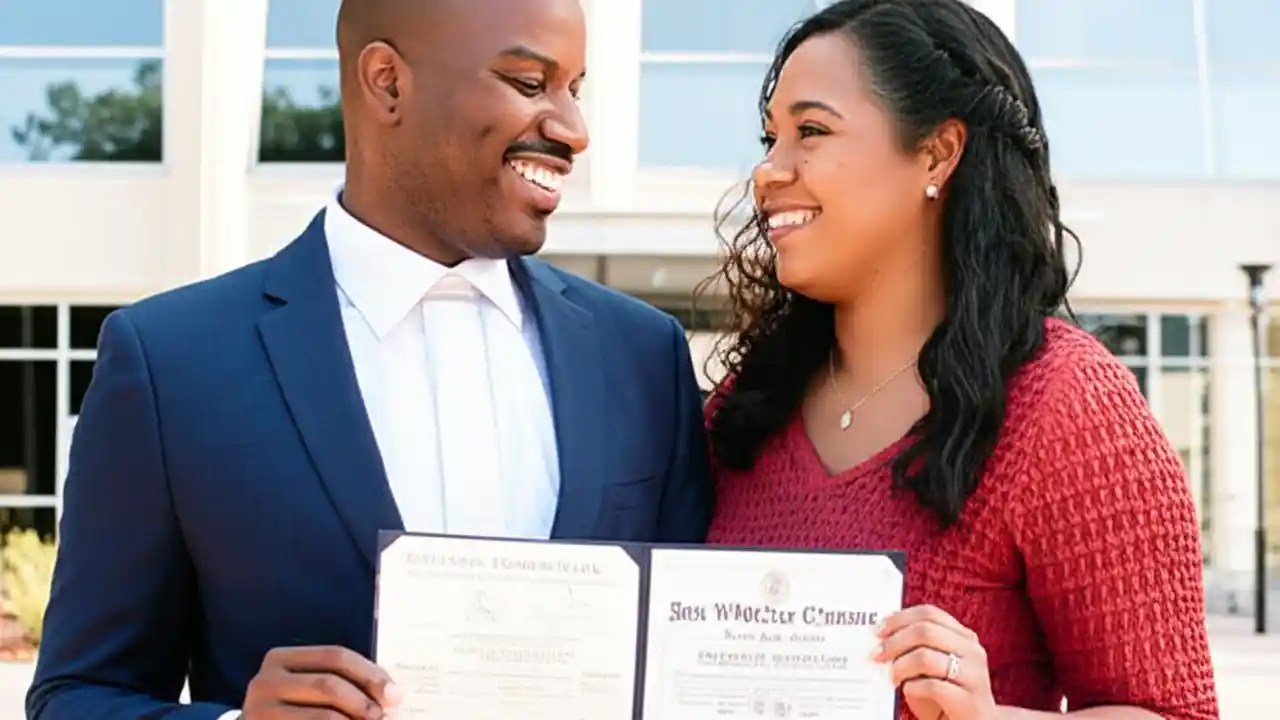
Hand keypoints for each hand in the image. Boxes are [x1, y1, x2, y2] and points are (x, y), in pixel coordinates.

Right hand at [242, 646, 402, 718]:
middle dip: (364, 702)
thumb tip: (394, 694)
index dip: (370, 674)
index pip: (335, 656)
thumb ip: (348, 683)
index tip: (395, 694)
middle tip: (384, 716)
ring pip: (324, 716)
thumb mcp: (314, 688)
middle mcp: (264, 681)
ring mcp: (259, 711)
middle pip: (328, 685)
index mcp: (280, 659)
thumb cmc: (296, 711)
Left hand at [871, 605, 996, 719]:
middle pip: (925, 631)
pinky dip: (913, 687)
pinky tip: (908, 691)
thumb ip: (914, 648)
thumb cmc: (945, 697)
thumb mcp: (930, 668)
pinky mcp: (970, 702)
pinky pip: (932, 686)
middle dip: (894, 642)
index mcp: (964, 637)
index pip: (929, 613)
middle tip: (877, 655)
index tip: (878, 630)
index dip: (899, 619)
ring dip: (900, 666)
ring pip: (926, 657)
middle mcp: (973, 652)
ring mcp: (974, 676)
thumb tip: (882, 635)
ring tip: (892, 678)